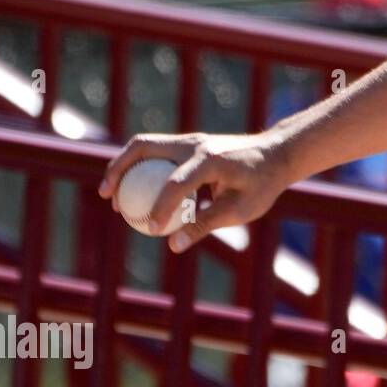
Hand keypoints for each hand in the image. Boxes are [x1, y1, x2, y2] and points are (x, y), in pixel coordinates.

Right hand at [96, 130, 293, 251]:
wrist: (278, 154)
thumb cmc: (263, 183)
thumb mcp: (241, 209)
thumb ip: (205, 224)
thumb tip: (173, 245)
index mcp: (210, 160)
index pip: (176, 184)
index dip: (160, 207)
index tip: (150, 229)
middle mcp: (195, 144)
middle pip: (143, 148)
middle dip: (118, 170)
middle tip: (108, 198)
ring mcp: (190, 141)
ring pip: (145, 146)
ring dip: (124, 168)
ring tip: (113, 198)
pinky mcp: (189, 145)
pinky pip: (156, 154)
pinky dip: (141, 171)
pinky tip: (136, 195)